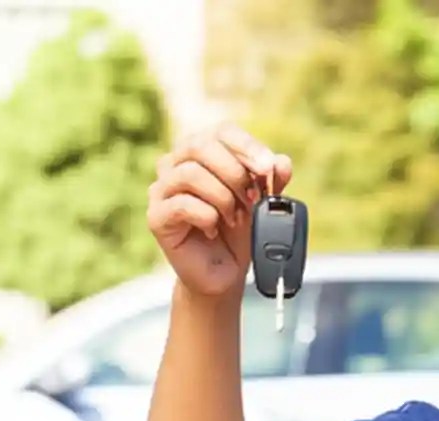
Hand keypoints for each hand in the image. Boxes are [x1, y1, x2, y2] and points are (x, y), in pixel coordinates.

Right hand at [147, 122, 293, 297]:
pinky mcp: (156, 217)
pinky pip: (182, 204)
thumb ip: (272, 180)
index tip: (269, 170)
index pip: (221, 131)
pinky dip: (207, 216)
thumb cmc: (238, 232)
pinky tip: (214, 229)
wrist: (223, 271)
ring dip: (222, 197)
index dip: (247, 147)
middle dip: (235, 173)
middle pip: (200, 145)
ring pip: (190, 173)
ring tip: (234, 218)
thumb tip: (281, 163)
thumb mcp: (262, 202)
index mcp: (202, 153)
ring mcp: (161, 190)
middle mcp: (175, 164)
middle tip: (253, 199)